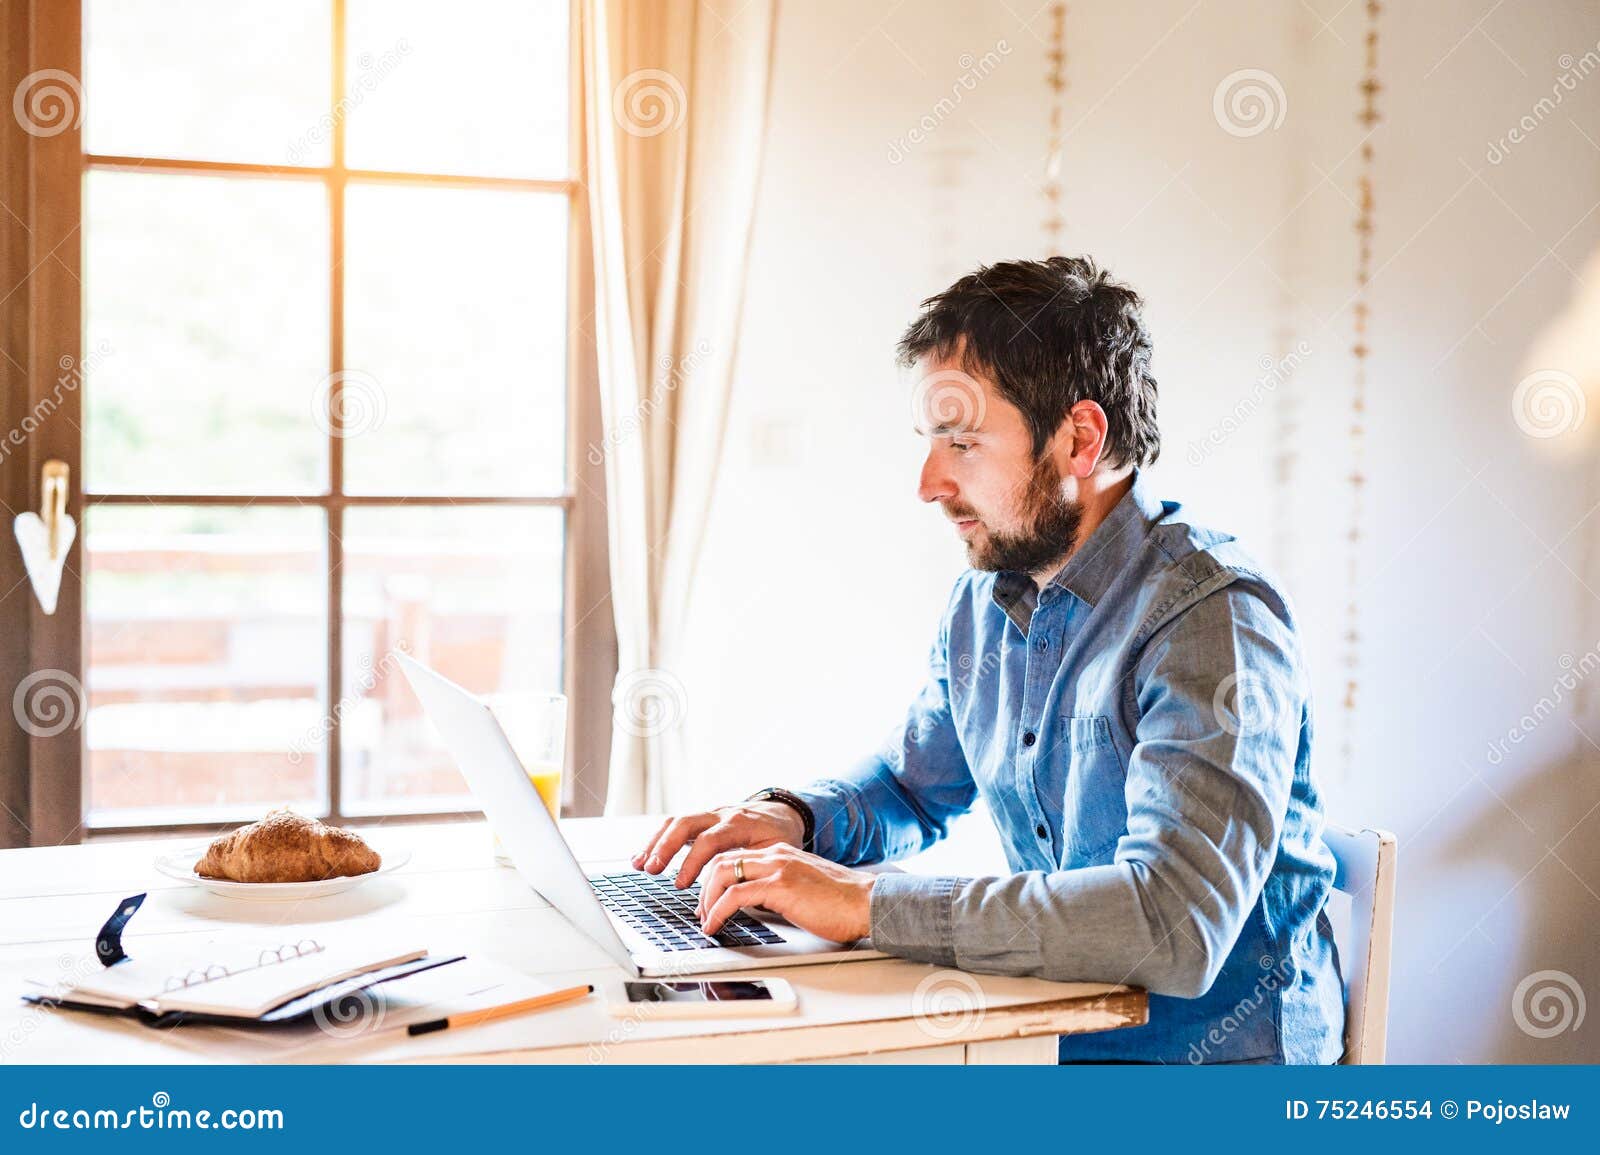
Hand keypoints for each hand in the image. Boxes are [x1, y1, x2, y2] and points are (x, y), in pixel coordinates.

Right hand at [631, 802, 804, 888]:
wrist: (784, 812)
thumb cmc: (781, 836)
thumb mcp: (778, 852)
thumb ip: (756, 870)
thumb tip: (736, 900)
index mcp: (740, 822)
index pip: (710, 840)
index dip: (693, 862)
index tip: (680, 884)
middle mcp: (721, 814)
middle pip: (686, 823)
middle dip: (665, 846)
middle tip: (650, 869)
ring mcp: (709, 814)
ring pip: (676, 821)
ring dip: (655, 842)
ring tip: (639, 864)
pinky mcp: (702, 819)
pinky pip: (676, 825)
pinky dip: (658, 839)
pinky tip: (644, 855)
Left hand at [696, 844, 875, 943]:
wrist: (866, 903)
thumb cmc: (841, 903)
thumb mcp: (801, 888)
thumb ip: (777, 889)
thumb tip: (753, 905)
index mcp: (780, 853)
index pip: (734, 857)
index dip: (715, 880)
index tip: (708, 901)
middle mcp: (775, 854)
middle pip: (721, 861)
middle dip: (704, 889)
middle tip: (701, 912)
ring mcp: (777, 868)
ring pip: (722, 873)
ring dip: (706, 900)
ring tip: (705, 920)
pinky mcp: (780, 886)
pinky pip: (735, 896)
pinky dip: (718, 911)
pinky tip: (715, 926)